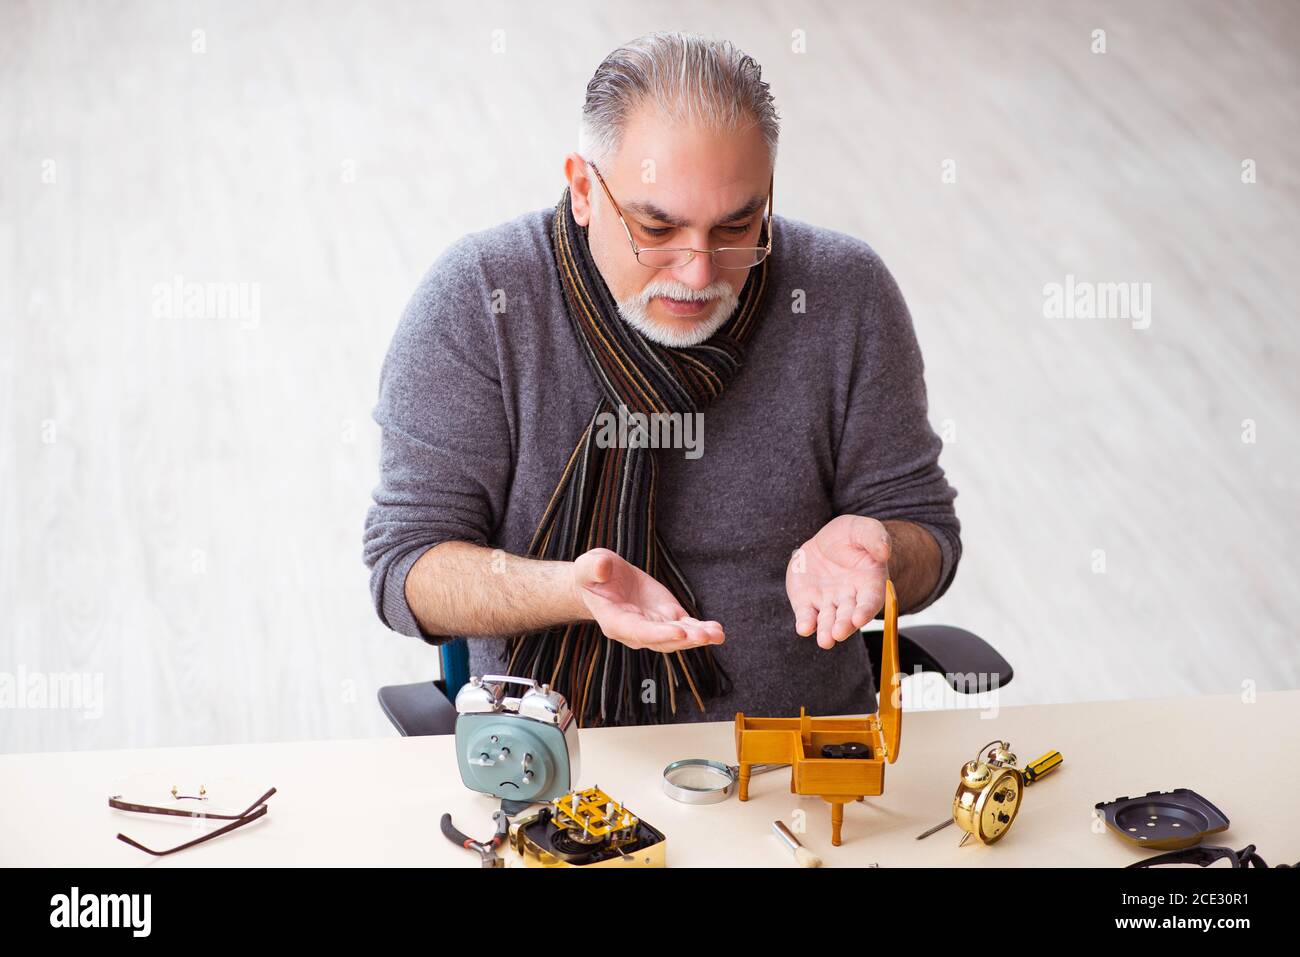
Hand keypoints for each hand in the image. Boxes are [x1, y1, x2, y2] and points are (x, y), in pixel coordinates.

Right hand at [571, 548, 724, 651]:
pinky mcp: (668, 618)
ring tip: (717, 633)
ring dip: (698, 637)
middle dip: (684, 639)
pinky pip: (687, 627)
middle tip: (705, 636)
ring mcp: (655, 626)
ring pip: (678, 637)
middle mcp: (636, 631)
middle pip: (662, 640)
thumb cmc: (593, 574)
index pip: (639, 631)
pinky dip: (702, 629)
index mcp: (615, 621)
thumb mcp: (589, 566)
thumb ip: (594, 568)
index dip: (659, 633)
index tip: (679, 631)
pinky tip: (717, 630)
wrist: (604, 581)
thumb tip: (602, 566)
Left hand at [786, 515, 889, 649]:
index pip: (870, 601)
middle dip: (844, 625)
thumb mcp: (863, 529)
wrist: (825, 542)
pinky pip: (807, 615)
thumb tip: (884, 550)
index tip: (859, 618)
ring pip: (828, 620)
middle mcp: (849, 599)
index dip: (865, 610)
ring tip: (825, 640)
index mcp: (869, 584)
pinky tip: (804, 628)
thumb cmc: (851, 537)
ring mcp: (828, 603)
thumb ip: (875, 537)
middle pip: (848, 616)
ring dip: (826, 631)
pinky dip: (806, 623)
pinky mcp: (807, 603)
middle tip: (838, 633)